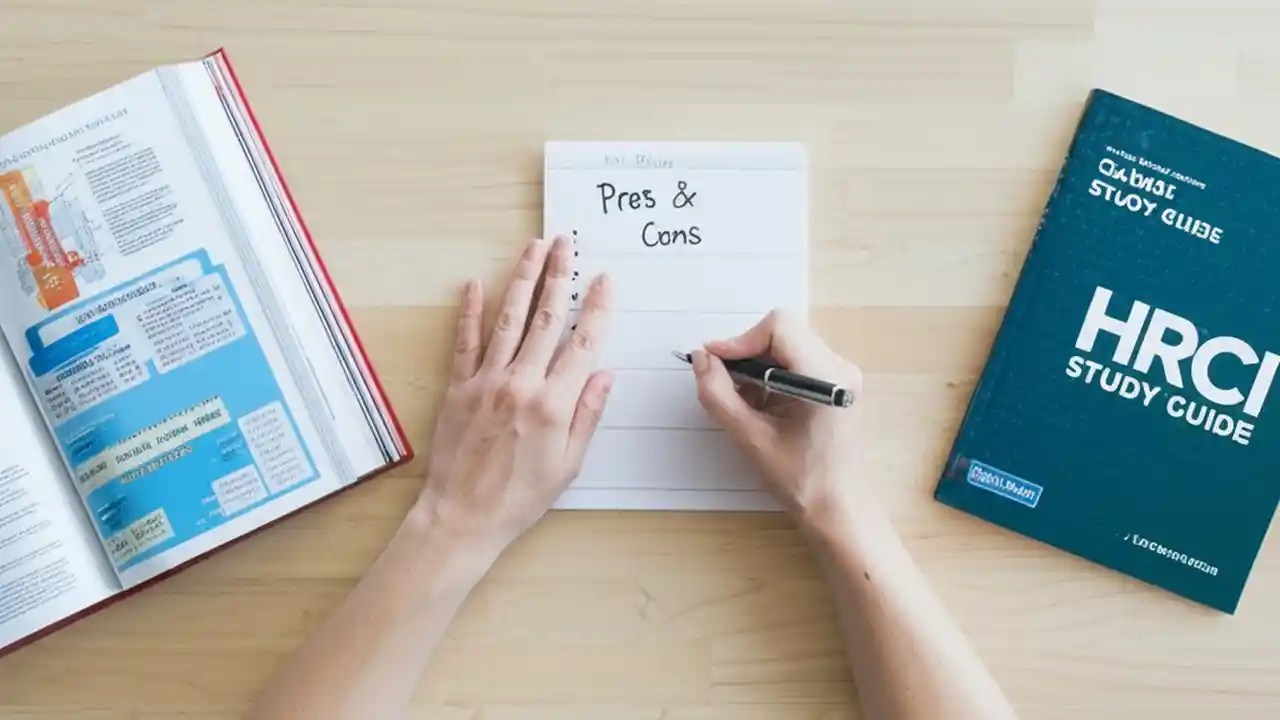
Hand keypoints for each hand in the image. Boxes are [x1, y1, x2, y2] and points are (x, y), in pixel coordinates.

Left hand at [415, 236, 613, 556]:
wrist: (462, 517)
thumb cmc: (519, 499)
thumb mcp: (569, 464)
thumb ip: (587, 414)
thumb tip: (604, 374)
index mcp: (554, 405)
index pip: (583, 344)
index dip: (596, 309)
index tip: (604, 282)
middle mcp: (521, 385)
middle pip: (546, 319)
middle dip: (559, 276)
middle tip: (567, 244)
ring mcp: (486, 383)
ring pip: (509, 319)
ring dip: (522, 280)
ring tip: (533, 249)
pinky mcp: (458, 388)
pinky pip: (466, 341)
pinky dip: (470, 311)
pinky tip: (474, 284)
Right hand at [692, 310, 865, 526]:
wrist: (838, 508)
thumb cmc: (800, 480)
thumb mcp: (750, 438)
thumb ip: (718, 395)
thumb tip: (701, 359)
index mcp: (826, 377)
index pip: (779, 327)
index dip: (741, 340)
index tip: (714, 363)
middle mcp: (840, 367)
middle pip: (782, 333)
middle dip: (746, 353)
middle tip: (723, 384)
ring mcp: (840, 375)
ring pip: (786, 345)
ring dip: (756, 365)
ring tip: (742, 400)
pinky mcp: (835, 384)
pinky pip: (795, 361)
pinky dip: (769, 375)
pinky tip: (760, 405)